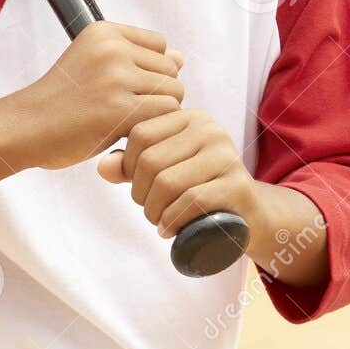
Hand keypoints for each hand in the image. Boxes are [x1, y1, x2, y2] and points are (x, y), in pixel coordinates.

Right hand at [13, 22, 184, 171]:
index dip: (151, 72)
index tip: (126, 90)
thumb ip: (137, 58)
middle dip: (157, 94)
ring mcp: (116, 78)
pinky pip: (165, 115)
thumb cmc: (61, 101)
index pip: (161, 46)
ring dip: (157, 113)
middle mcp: (112, 49)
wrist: (24, 127)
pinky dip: (153, 128)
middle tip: (127, 112)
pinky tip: (128, 134)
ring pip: (173, 93)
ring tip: (127, 123)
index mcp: (104, 31)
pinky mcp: (120, 109)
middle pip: (171, 70)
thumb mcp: (93, 65)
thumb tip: (181, 57)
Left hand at [97, 108, 260, 242]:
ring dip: (155, 211)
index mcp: (189, 118)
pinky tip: (170, 230)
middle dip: (141, 195)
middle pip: (150, 160)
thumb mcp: (161, 173)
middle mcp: (210, 129)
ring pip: (167, 182)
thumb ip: (131, 167)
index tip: (139, 188)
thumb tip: (102, 167)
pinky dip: (173, 220)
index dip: (128, 167)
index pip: (139, 134)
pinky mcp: (237, 184)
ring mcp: (227, 155)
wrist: (247, 216)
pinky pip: (191, 200)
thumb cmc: (198, 190)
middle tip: (151, 211)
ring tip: (161, 221)